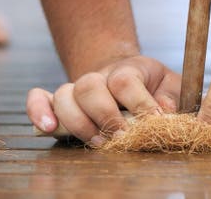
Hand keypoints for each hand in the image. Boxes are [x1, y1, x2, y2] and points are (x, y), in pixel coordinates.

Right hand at [26, 56, 180, 145]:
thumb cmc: (153, 86)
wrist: (129, 76)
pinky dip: (38, 111)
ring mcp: (77, 89)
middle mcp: (98, 77)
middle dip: (105, 116)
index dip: (138, 103)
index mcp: (128, 69)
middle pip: (89, 87)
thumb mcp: (170, 85)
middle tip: (121, 139)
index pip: (124, 81)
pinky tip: (48, 127)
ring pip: (64, 95)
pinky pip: (38, 98)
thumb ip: (171, 95)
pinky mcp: (60, 103)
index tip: (154, 123)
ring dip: (79, 122)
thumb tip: (165, 112)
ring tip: (98, 142)